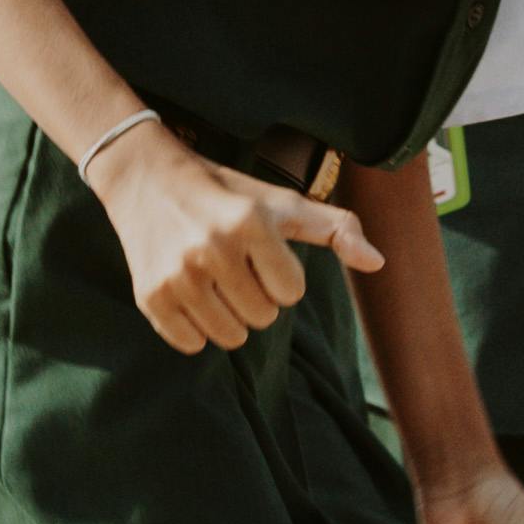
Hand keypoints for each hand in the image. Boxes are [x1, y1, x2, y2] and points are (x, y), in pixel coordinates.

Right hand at [89, 123, 381, 353]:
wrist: (144, 179)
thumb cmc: (225, 193)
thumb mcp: (280, 203)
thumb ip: (334, 229)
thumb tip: (378, 262)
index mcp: (250, 222)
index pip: (291, 292)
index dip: (280, 277)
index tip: (259, 254)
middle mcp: (212, 248)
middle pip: (263, 318)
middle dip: (256, 298)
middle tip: (233, 267)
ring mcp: (178, 275)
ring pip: (229, 337)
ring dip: (229, 317)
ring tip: (213, 282)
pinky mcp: (150, 296)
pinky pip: (191, 344)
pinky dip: (196, 329)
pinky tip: (189, 294)